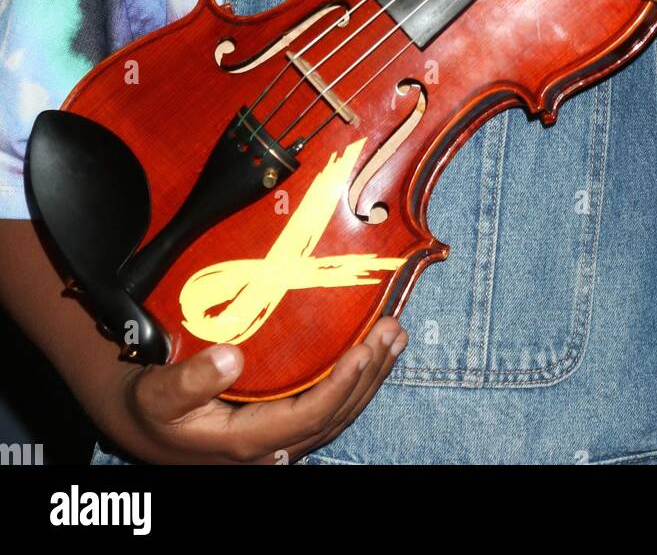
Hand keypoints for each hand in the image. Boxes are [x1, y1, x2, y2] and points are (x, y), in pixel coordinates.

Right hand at [116, 318, 407, 464]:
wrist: (141, 424)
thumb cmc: (150, 407)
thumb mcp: (156, 394)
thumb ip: (189, 380)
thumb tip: (230, 356)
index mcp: (246, 442)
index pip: (309, 417)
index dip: (340, 387)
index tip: (363, 351)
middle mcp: (272, 447)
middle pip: (335, 414)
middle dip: (368, 374)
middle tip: (393, 330)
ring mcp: (280, 439)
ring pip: (338, 412)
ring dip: (370, 375)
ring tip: (395, 336)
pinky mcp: (282, 425)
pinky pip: (328, 406)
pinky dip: (355, 379)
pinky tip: (371, 352)